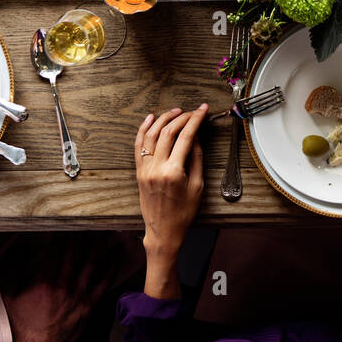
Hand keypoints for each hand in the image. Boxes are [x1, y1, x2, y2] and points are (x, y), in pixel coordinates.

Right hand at [1, 235, 140, 341]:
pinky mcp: (88, 305)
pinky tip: (115, 256)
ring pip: (92, 264)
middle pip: (75, 253)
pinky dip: (111, 268)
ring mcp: (78, 294)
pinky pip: (103, 283)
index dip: (62, 234)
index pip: (55, 249)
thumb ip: (16, 271)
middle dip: (82, 235)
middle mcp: (63, 283)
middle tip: (88, 221)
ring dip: (99, 246)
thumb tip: (20, 250)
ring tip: (106, 231)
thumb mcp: (12, 294)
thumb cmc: (23, 322)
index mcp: (44, 278)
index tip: (67, 223)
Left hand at [135, 106, 206, 297]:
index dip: (195, 120)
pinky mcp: (139, 172)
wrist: (163, 231)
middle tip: (192, 112)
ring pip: (151, 134)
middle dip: (182, 117)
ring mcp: (145, 169)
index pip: (186, 137)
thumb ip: (196, 159)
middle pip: (168, 132)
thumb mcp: (197, 186)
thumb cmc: (183, 213)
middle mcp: (157, 168)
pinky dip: (143, 129)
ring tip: (175, 111)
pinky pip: (138, 145)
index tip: (202, 110)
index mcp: (173, 172)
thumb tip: (196, 137)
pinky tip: (151, 118)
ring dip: (163, 119)